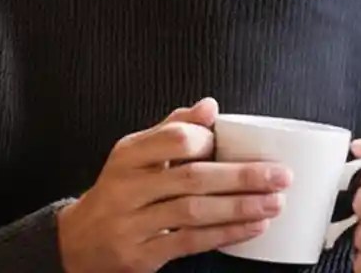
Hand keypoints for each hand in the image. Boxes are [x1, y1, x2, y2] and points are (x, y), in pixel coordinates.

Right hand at [57, 98, 292, 272]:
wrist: (80, 239)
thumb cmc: (121, 189)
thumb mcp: (137, 154)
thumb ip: (172, 128)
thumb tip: (210, 105)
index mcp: (129, 155)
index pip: (174, 139)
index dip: (210, 140)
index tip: (243, 144)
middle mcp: (127, 187)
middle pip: (192, 178)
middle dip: (243, 177)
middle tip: (281, 175)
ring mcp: (132, 223)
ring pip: (194, 212)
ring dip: (241, 207)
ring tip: (274, 203)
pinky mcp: (140, 254)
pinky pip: (190, 242)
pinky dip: (226, 234)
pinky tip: (253, 227)